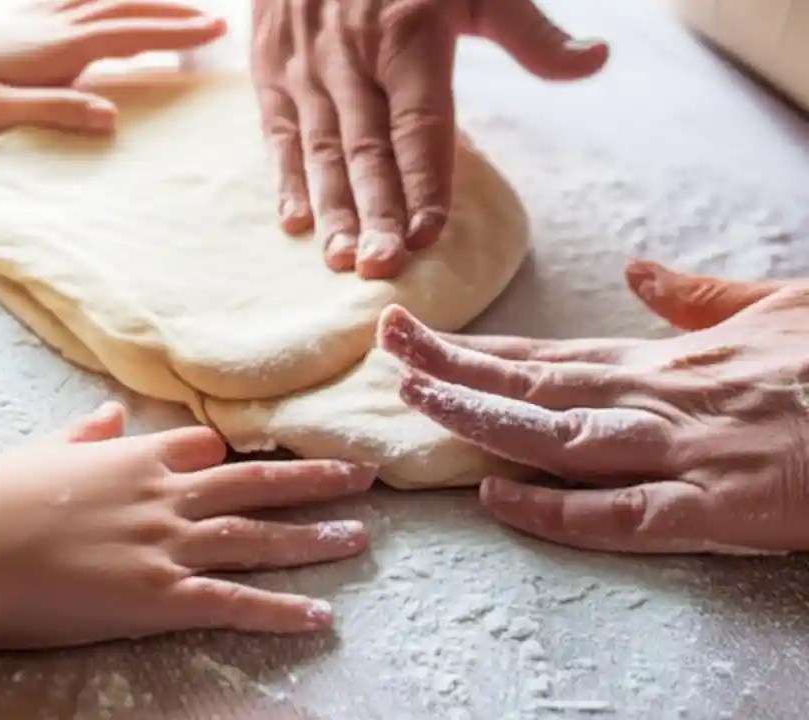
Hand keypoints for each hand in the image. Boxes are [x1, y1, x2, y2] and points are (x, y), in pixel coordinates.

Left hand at [0, 0, 224, 133]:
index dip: (175, 35)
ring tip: (177, 7)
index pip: (129, 36)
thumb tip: (112, 117)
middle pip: (125, 12)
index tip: (215, 31)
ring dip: (145, 2)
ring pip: (103, 0)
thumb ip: (53, 111)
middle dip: (173, 14)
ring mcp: (35, 16)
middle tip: (216, 18)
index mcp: (55, 51)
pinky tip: (108, 1)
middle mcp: (52, 26)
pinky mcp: (17, 17)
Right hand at [0, 402, 373, 647]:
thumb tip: (108, 413)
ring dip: (312, 537)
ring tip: (358, 535)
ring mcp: (167, 545)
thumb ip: (84, 434)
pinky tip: (320, 615)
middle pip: (254, 485)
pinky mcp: (161, 597)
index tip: (257, 459)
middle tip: (362, 475)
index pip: (203, 448)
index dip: (232, 456)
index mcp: (135, 459)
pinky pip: (235, 603)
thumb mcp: (42, 452)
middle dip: (311, 480)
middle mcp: (165, 495)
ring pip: (257, 538)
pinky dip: (281, 609)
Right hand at [251, 0, 605, 278]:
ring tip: (341, 260)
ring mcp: (305, 67)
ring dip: (332, 209)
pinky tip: (294, 223)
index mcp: (407, 35)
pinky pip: (280, 134)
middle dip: (374, 212)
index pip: (418, 123)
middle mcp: (351, 56)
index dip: (424, 181)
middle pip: (367, 148)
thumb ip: (530, 30)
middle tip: (381, 268)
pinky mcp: (271, 71)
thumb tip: (596, 61)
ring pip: (321, 149)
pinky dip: (285, 179)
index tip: (428, 233)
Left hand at [378, 260, 808, 554]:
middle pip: (535, 384)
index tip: (413, 335)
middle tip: (385, 349)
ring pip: (561, 435)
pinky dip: (558, 510)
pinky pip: (623, 514)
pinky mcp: (723, 506)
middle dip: (453, 368)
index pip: (546, 353)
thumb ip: (696, 295)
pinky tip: (500, 499)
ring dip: (483, 418)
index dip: (473, 349)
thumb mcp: (776, 307)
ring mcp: (687, 452)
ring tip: (416, 401)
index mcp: (668, 359)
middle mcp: (661, 399)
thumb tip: (636, 272)